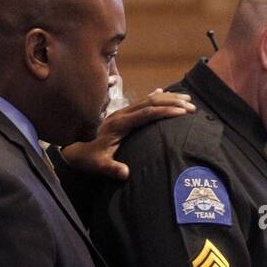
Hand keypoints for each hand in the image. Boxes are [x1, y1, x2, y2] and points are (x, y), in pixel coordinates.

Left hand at [59, 89, 194, 179]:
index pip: (146, 113)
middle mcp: (121, 114)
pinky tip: (162, 92)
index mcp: (119, 124)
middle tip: (191, 105)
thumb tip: (125, 174)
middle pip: (150, 102)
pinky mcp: (121, 115)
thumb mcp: (99, 166)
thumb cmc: (89, 159)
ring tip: (186, 97)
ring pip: (147, 99)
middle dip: (172, 102)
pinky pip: (141, 102)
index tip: (183, 112)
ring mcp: (121, 113)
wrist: (75, 150)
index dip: (165, 111)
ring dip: (167, 97)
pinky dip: (154, 97)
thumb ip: (111, 169)